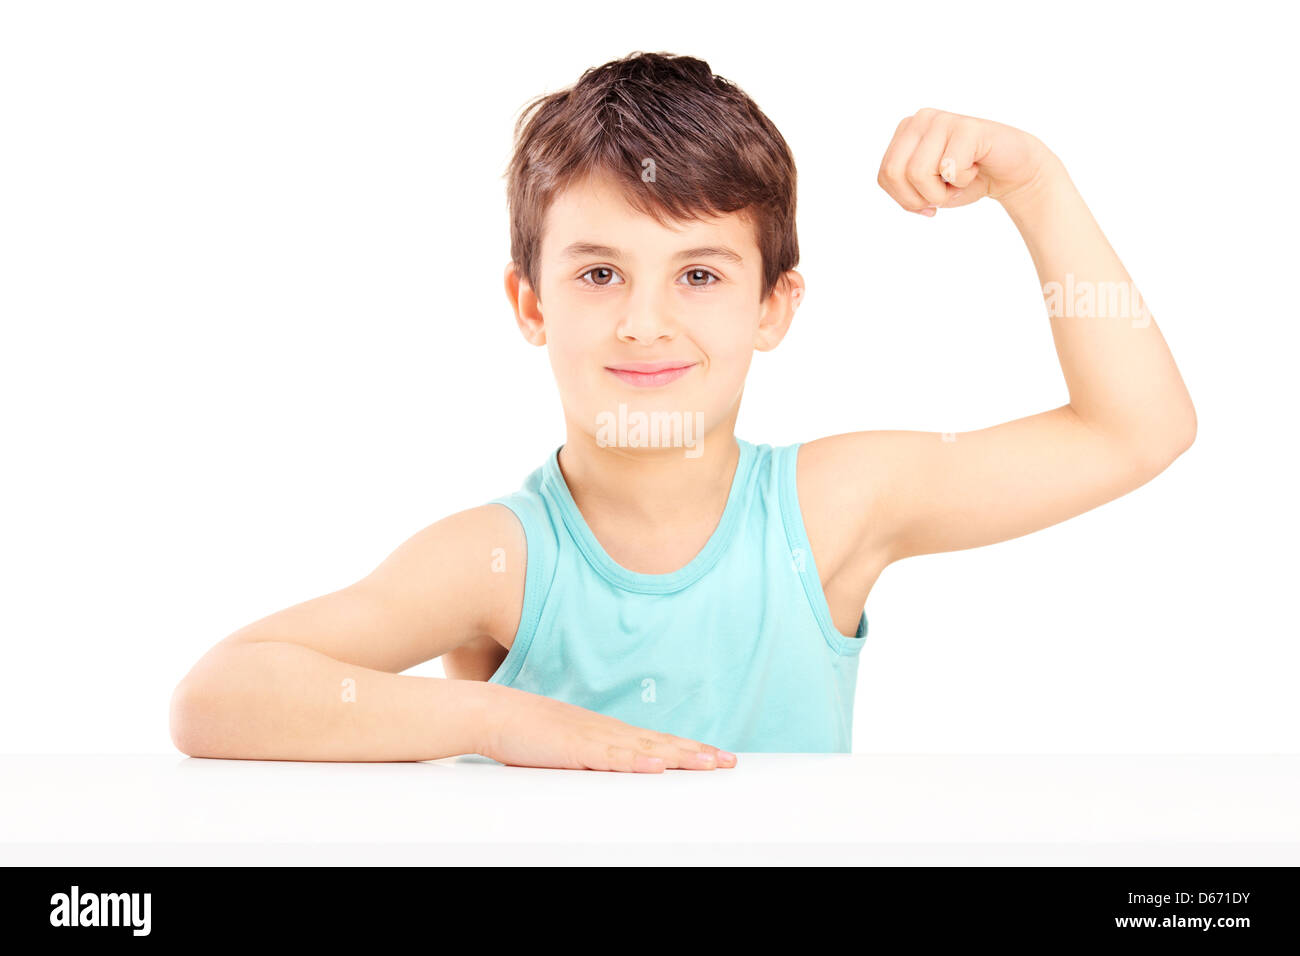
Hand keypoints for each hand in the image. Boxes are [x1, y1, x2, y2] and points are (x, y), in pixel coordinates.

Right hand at [478, 683, 736, 772]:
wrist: (495, 714)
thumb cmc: (527, 734)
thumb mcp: (567, 751)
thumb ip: (590, 761)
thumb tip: (609, 776)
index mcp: (608, 734)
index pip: (657, 743)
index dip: (688, 750)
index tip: (715, 756)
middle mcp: (608, 733)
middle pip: (662, 744)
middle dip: (698, 754)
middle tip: (729, 762)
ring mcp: (594, 739)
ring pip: (646, 750)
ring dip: (680, 756)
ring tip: (709, 763)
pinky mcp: (576, 749)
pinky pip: (612, 757)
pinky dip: (637, 761)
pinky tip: (658, 765)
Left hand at [876, 108, 1056, 215]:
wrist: (1011, 174)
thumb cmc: (966, 181)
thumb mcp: (926, 191)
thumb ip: (904, 191)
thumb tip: (904, 193)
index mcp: (906, 132)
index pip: (885, 176)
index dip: (906, 199)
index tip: (929, 201)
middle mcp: (920, 119)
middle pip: (895, 173)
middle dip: (919, 197)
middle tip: (943, 195)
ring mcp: (942, 119)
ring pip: (918, 173)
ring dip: (942, 192)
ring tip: (960, 179)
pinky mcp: (966, 126)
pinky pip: (949, 168)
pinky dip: (963, 180)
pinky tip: (976, 167)